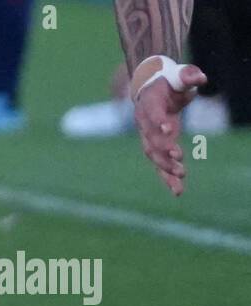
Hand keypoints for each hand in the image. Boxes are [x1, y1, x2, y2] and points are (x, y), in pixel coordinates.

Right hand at [133, 64, 205, 195]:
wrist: (150, 93)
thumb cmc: (167, 83)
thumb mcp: (177, 75)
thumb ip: (188, 75)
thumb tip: (201, 78)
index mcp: (149, 104)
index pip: (152, 115)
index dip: (159, 122)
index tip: (169, 130)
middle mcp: (144, 124)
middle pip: (151, 140)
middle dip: (164, 150)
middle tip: (179, 157)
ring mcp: (148, 138)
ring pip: (154, 156)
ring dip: (166, 167)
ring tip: (181, 175)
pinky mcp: (155, 149)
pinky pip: (159, 165)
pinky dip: (167, 178)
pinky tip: (178, 190)